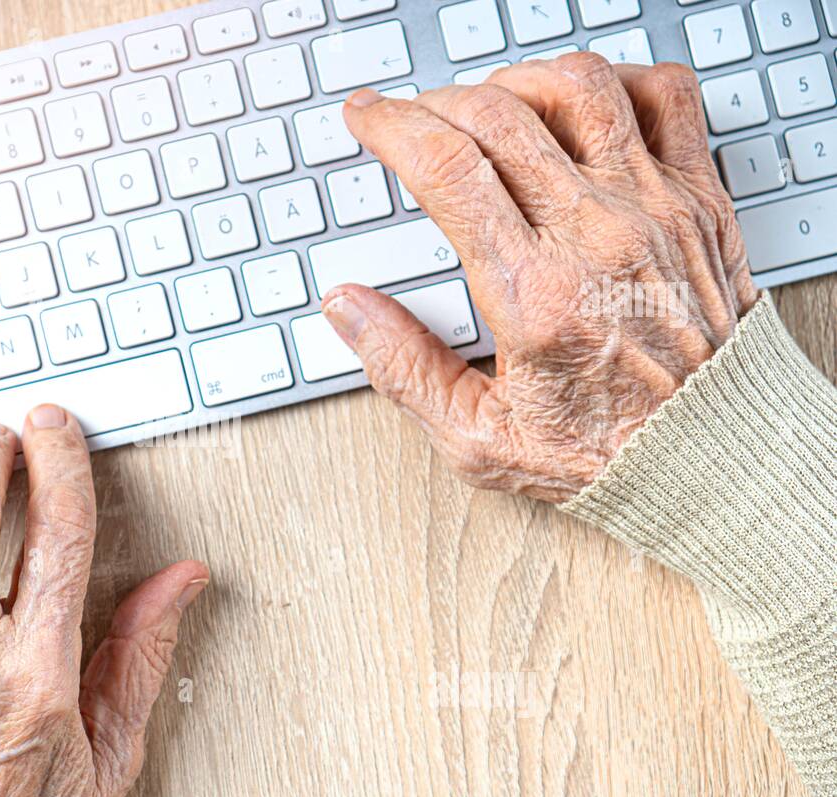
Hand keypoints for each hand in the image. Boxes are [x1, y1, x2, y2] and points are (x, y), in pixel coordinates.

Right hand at [322, 55, 757, 501]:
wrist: (710, 455)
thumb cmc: (602, 450)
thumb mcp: (477, 438)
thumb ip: (402, 367)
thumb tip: (347, 306)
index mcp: (533, 295)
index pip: (448, 169)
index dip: (392, 126)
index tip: (368, 118)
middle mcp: (597, 238)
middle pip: (499, 116)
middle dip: (434, 102)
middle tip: (411, 117)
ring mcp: (654, 210)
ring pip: (578, 90)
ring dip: (516, 83)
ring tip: (488, 106)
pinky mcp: (699, 200)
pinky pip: (666, 97)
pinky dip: (616, 81)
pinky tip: (581, 106)